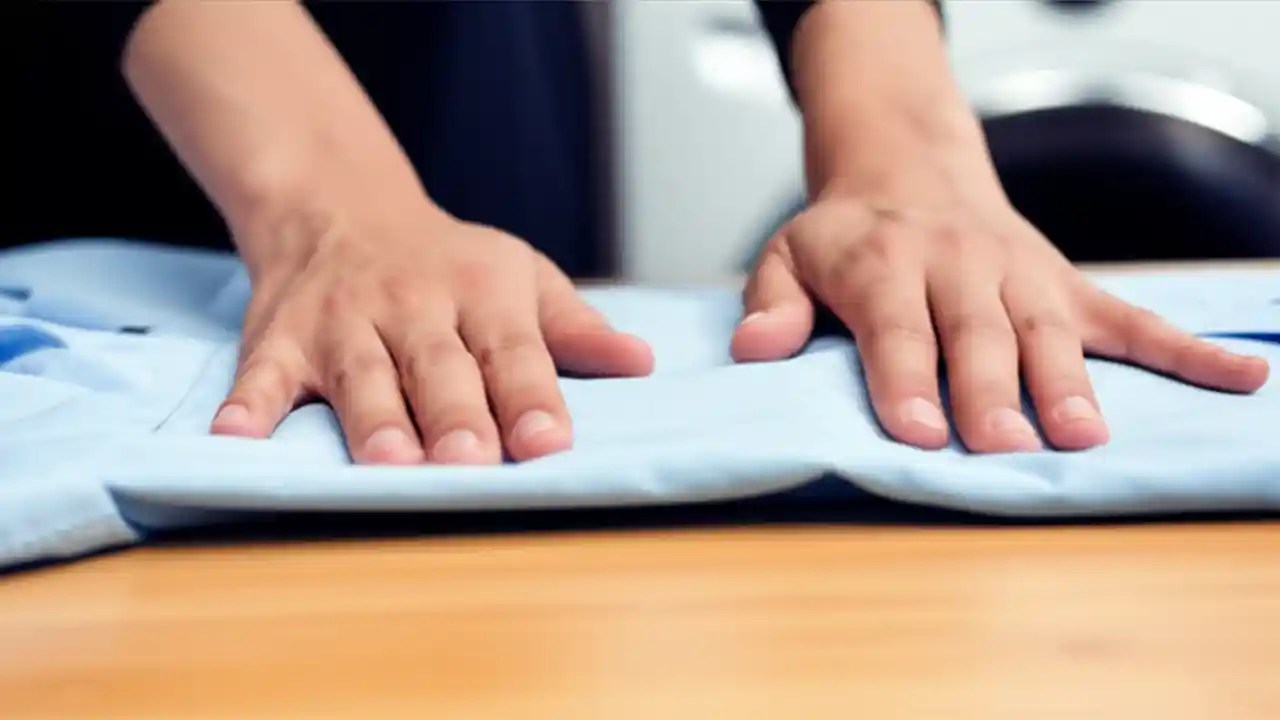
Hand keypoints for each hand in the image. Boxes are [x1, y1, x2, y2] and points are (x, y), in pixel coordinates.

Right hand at [209, 209, 653, 464]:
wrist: (341, 209)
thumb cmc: (450, 263)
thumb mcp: (521, 278)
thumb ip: (575, 329)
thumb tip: (641, 363)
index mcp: (481, 293)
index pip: (513, 351)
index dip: (531, 398)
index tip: (548, 444)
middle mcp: (412, 306)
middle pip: (438, 368)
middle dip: (454, 415)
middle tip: (470, 461)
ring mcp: (342, 322)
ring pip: (361, 374)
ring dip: (372, 419)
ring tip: (388, 462)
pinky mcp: (281, 337)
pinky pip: (261, 372)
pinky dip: (248, 405)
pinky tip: (235, 439)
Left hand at [732, 169, 1269, 452]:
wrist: (910, 169)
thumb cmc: (847, 234)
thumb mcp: (787, 254)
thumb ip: (773, 303)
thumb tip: (754, 351)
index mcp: (884, 262)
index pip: (896, 326)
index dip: (907, 379)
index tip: (920, 434)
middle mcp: (958, 266)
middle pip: (978, 335)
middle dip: (991, 393)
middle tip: (1005, 450)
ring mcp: (1021, 276)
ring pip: (1049, 330)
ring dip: (1068, 383)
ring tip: (1084, 437)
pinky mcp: (1066, 285)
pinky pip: (1130, 315)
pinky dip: (1185, 349)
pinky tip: (1240, 377)